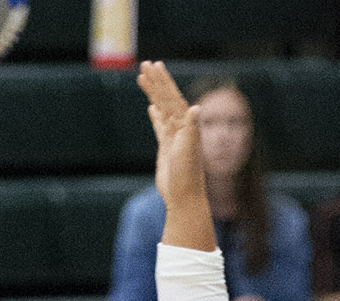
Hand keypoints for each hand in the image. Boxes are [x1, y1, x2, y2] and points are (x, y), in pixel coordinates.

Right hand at [137, 60, 203, 207]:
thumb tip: (195, 107)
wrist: (184, 197)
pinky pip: (160, 126)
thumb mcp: (189, 149)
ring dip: (153, 94)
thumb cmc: (187, 175)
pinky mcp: (166, 148)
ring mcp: (174, 137)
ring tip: (143, 78)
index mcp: (186, 125)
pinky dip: (156, 115)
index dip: (163, 82)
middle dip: (156, 81)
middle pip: (166, 99)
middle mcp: (181, 128)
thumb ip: (191, 128)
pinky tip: (151, 108)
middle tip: (145, 63)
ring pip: (161, 109)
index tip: (153, 66)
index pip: (172, 98)